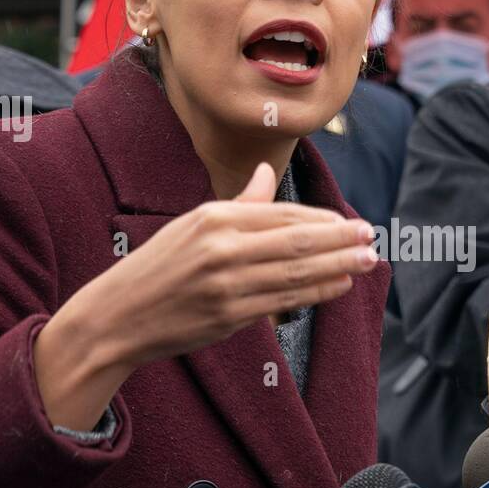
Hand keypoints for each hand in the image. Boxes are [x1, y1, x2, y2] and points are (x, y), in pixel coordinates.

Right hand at [34, 163, 377, 428]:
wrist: (117, 315)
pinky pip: (283, 301)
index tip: (349, 221)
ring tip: (365, 260)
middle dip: (339, 239)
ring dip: (337, 265)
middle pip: (296, 240)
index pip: (281, 214)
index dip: (321, 219)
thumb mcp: (193, 225)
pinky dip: (316, 292)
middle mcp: (222, 246)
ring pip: (296, 272)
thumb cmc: (159, 268)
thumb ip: (240, 204)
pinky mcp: (228, 315)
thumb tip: (266, 172)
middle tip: (371, 238)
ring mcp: (226, 283)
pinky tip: (338, 286)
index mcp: (214, 217)